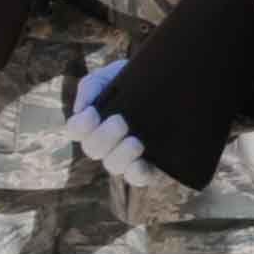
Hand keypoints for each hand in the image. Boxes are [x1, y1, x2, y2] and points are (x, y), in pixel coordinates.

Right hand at [70, 62, 163, 191]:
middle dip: (104, 137)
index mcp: (95, 122)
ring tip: (136, 142)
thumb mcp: (113, 75)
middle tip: (121, 121)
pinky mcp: (152, 164)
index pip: (76, 130)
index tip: (93, 113)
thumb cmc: (138, 79)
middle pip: (93, 149)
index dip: (81, 125)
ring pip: (113, 165)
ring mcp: (128, 155)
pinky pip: (138, 178)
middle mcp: (108, 142)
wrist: (176, 80)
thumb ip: (92, 87)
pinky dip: (137, 174)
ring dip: (121, 155)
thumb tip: (83, 109)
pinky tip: (143, 163)